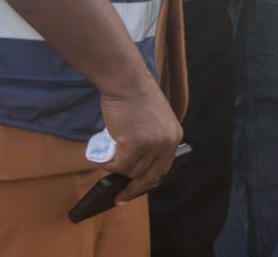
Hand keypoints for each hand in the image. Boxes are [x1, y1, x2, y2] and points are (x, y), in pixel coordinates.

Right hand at [99, 82, 182, 202]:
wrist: (126, 81)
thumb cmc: (135, 96)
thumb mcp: (155, 120)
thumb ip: (152, 140)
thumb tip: (138, 167)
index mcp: (175, 137)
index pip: (163, 169)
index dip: (148, 182)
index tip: (136, 192)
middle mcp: (167, 143)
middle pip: (148, 177)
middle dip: (133, 189)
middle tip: (119, 197)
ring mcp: (151, 145)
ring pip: (130, 171)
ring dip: (117, 168)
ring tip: (108, 156)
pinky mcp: (133, 145)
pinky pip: (117, 165)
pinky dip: (107, 163)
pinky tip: (103, 155)